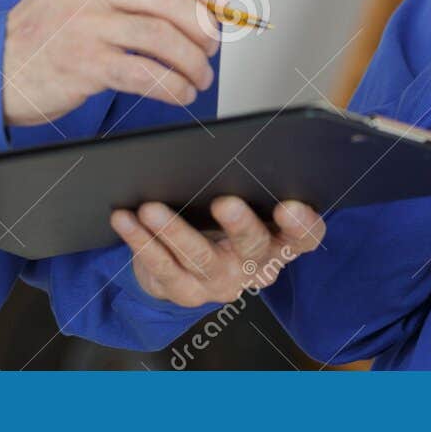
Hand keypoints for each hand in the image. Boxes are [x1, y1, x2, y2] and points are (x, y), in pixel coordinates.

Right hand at [1, 0, 224, 127]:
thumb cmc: (41, 35)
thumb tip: (194, 1)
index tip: (222, 3)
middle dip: (203, 23)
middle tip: (211, 45)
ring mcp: (83, 24)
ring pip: (162, 37)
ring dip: (192, 61)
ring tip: (199, 76)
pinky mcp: (83, 64)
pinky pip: (146, 74)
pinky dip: (173, 86)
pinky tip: (180, 93)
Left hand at [111, 196, 325, 305]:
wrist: (191, 264)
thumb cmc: (224, 221)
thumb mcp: (248, 202)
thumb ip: (253, 179)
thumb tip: (247, 139)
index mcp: (281, 241)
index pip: (304, 237)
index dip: (301, 225)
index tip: (288, 206)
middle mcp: (255, 267)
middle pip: (254, 248)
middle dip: (240, 225)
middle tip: (224, 202)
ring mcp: (220, 283)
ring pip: (200, 258)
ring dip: (174, 231)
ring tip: (151, 208)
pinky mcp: (185, 292)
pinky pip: (162, 267)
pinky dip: (141, 241)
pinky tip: (126, 219)